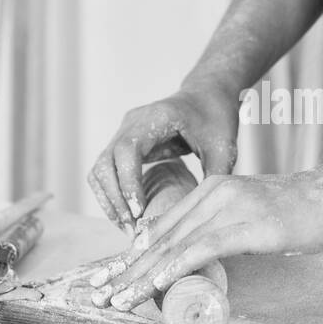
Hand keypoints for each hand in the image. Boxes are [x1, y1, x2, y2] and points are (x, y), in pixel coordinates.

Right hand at [87, 82, 238, 233]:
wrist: (207, 94)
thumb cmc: (216, 117)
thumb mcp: (222, 147)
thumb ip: (214, 177)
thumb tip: (202, 214)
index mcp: (156, 117)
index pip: (127, 149)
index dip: (128, 182)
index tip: (137, 211)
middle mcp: (133, 123)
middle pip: (106, 162)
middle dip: (115, 199)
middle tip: (133, 228)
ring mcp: (124, 132)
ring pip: (100, 169)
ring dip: (109, 200)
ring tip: (128, 228)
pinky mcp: (124, 144)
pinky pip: (107, 172)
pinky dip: (111, 195)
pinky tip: (126, 216)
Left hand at [90, 165, 322, 310]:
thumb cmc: (301, 216)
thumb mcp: (252, 217)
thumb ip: (225, 229)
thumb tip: (203, 257)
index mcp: (211, 188)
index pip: (162, 226)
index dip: (132, 256)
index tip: (109, 280)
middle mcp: (214, 192)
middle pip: (161, 236)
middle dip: (128, 269)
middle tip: (100, 295)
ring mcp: (231, 206)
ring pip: (175, 244)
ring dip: (143, 276)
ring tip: (118, 298)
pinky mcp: (249, 224)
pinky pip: (204, 247)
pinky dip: (177, 266)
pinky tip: (158, 283)